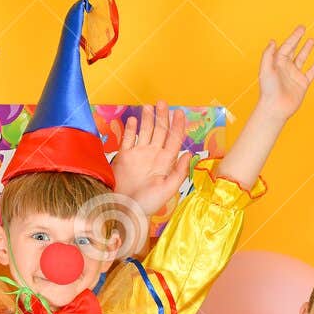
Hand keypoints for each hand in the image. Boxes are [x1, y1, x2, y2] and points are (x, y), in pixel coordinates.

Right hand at [111, 101, 191, 220]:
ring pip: (145, 132)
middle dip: (162, 116)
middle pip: (160, 131)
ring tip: (148, 107)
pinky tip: (133, 119)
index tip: (179, 112)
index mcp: (165, 162)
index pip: (174, 139)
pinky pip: (128, 139)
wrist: (125, 210)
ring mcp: (138, 155)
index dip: (177, 125)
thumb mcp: (168, 189)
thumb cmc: (147, 204)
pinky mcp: (124, 157)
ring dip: (147, 119)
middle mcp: (153, 156)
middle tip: (162, 102)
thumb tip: (188, 154)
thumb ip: (179, 172)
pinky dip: (130, 129)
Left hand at [255, 24, 313, 120]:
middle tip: (303, 28)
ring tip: (311, 40)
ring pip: (302, 59)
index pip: (286, 46)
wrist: (275, 108)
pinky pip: (312, 71)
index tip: (301, 28)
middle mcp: (286, 68)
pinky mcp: (303, 83)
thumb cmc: (268, 90)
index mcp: (277, 63)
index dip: (293, 37)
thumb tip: (273, 41)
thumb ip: (268, 55)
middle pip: (293, 50)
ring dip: (307, 49)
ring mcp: (295, 75)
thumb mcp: (266, 70)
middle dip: (298, 39)